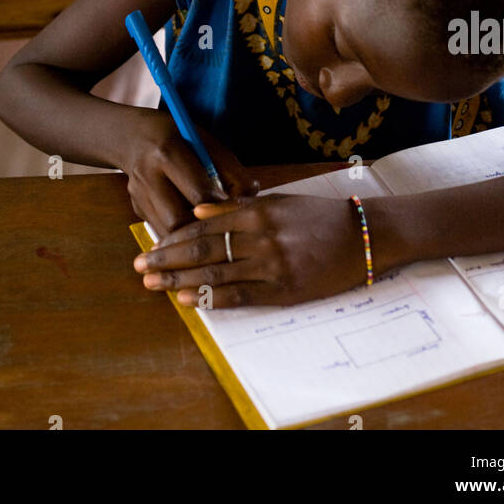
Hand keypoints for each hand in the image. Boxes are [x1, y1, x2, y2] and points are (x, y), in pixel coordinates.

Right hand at [122, 108, 259, 236]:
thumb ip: (228, 168)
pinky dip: (180, 237)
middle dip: (204, 229)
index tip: (238, 213)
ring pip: (167, 232)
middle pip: (178, 220)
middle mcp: (148, 175)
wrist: (130, 135)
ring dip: (191, 238)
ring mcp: (138, 195)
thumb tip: (252, 196)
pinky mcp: (136, 209)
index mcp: (168, 151)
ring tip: (211, 235)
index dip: (222, 207)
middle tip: (224, 230)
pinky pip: (161, 231)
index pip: (199, 192)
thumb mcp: (203, 141)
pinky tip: (194, 235)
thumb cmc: (176, 136)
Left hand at [134, 193, 369, 306]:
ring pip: (217, 273)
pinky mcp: (284, 290)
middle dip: (168, 258)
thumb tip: (198, 209)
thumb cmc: (317, 216)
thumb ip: (237, 207)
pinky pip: (241, 296)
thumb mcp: (277, 202)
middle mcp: (261, 237)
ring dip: (181, 280)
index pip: (205, 225)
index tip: (152, 244)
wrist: (363, 236)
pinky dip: (212, 299)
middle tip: (140, 266)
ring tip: (155, 285)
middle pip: (204, 249)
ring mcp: (272, 266)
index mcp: (257, 211)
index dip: (175, 236)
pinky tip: (189, 301)